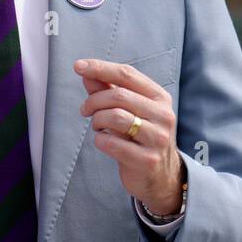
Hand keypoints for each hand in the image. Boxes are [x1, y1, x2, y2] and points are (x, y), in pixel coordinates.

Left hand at [75, 58, 184, 215]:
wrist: (160, 176)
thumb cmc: (139, 137)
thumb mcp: (128, 110)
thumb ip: (107, 90)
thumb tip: (86, 72)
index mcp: (159, 97)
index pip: (127, 74)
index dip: (100, 68)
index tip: (78, 66)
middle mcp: (163, 115)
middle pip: (118, 95)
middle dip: (93, 100)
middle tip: (84, 110)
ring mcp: (157, 138)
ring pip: (115, 117)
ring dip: (97, 120)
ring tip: (97, 126)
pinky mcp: (147, 159)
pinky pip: (112, 143)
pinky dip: (100, 140)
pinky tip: (104, 141)